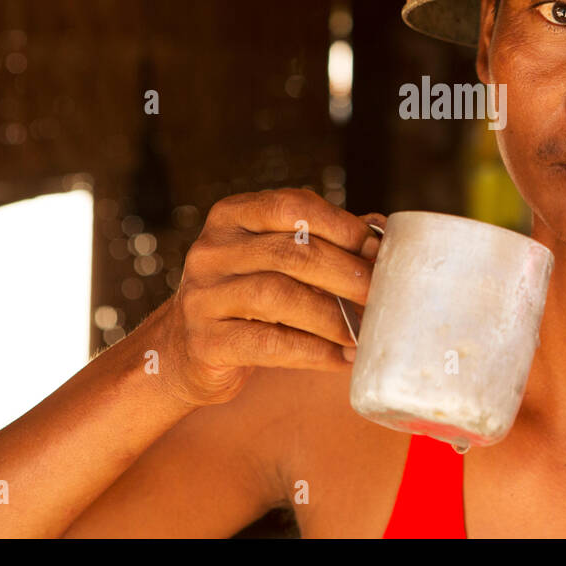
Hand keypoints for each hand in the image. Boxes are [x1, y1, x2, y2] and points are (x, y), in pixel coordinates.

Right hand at [146, 188, 386, 407]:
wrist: (185, 351)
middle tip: (380, 294)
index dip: (341, 226)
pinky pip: (269, 344)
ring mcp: (203, 296)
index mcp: (232, 216)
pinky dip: (314, 351)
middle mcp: (211, 250)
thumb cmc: (248, 299)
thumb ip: (323, 241)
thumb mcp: (276, 260)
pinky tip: (342, 358)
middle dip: (345, 273)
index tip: (376, 251)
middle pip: (291, 252)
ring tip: (363, 331)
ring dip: (332, 316)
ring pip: (279, 296)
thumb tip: (380, 232)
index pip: (292, 206)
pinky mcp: (205, 342)